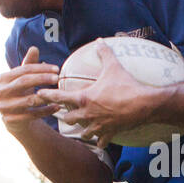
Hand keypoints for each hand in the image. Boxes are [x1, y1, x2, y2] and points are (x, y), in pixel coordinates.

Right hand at [0, 46, 59, 136]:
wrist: (14, 119)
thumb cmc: (21, 93)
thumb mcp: (23, 78)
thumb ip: (29, 64)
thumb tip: (34, 48)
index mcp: (3, 78)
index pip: (24, 70)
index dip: (41, 68)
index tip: (57, 69)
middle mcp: (0, 92)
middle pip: (24, 82)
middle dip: (43, 79)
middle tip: (58, 78)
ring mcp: (4, 107)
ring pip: (29, 100)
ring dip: (46, 97)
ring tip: (59, 94)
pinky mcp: (10, 120)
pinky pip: (32, 115)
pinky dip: (46, 111)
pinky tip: (57, 107)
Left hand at [35, 42, 160, 148]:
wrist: (144, 104)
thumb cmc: (127, 85)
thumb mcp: (114, 67)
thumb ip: (104, 53)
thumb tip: (99, 40)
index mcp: (85, 98)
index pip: (60, 97)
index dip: (48, 95)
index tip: (39, 94)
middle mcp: (88, 114)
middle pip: (68, 119)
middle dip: (67, 115)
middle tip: (67, 111)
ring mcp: (99, 125)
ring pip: (83, 133)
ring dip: (82, 129)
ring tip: (83, 126)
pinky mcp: (110, 133)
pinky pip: (100, 142)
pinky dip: (100, 140)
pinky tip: (100, 139)